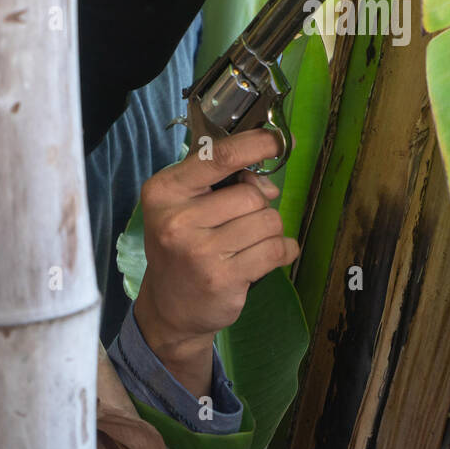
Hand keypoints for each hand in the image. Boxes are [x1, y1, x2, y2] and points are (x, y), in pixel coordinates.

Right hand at [133, 128, 299, 399]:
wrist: (168, 308)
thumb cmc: (183, 245)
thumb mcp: (187, 205)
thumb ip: (223, 183)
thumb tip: (270, 184)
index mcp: (165, 190)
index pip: (220, 156)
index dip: (258, 143)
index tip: (282, 140)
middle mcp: (178, 219)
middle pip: (252, 195)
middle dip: (260, 206)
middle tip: (242, 223)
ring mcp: (200, 252)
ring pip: (268, 222)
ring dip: (269, 231)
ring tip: (248, 244)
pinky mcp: (223, 279)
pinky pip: (276, 250)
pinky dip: (283, 251)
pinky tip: (265, 258)